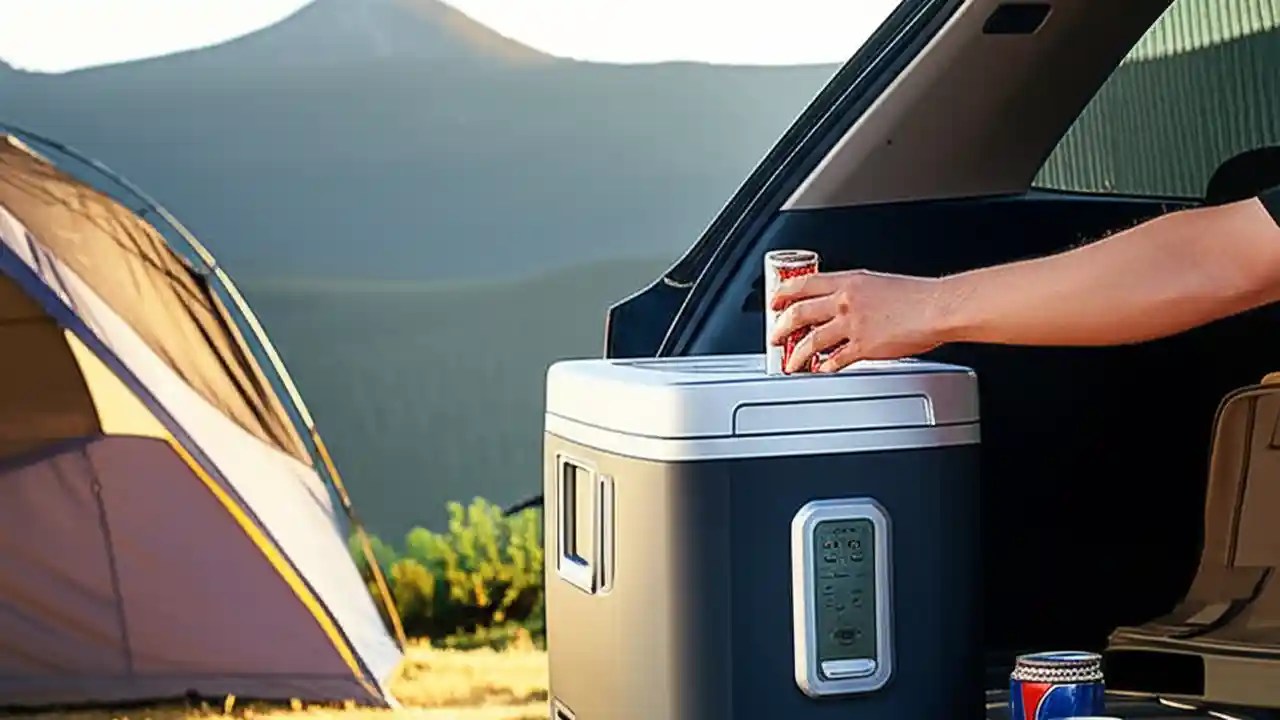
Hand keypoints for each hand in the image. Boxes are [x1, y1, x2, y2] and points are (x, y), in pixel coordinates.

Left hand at [769, 269, 948, 372]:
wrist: (936, 308)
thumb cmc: (916, 295)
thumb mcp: (878, 283)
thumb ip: (857, 292)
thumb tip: (844, 302)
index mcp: (849, 281)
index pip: (805, 283)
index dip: (784, 293)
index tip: (775, 301)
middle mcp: (845, 301)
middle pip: (799, 313)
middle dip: (781, 327)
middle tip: (773, 336)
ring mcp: (852, 324)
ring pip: (811, 340)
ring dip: (796, 354)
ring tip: (790, 362)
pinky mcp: (862, 346)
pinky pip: (834, 359)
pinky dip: (824, 366)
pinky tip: (820, 369)